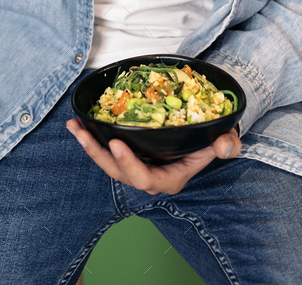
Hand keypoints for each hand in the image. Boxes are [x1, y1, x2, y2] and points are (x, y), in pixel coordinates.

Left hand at [66, 119, 241, 195]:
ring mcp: (136, 164)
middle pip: (119, 172)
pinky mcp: (128, 152)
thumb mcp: (225, 140)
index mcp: (169, 178)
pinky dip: (91, 137)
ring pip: (108, 162)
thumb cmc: (212, 139)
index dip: (129, 164)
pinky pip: (106, 149)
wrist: (205, 133)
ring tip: (74, 127)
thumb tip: (224, 144)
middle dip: (99, 154)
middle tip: (85, 134)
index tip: (116, 143)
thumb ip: (227, 144)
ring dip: (89, 145)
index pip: (146, 179)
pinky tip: (78, 123)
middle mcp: (149, 175)